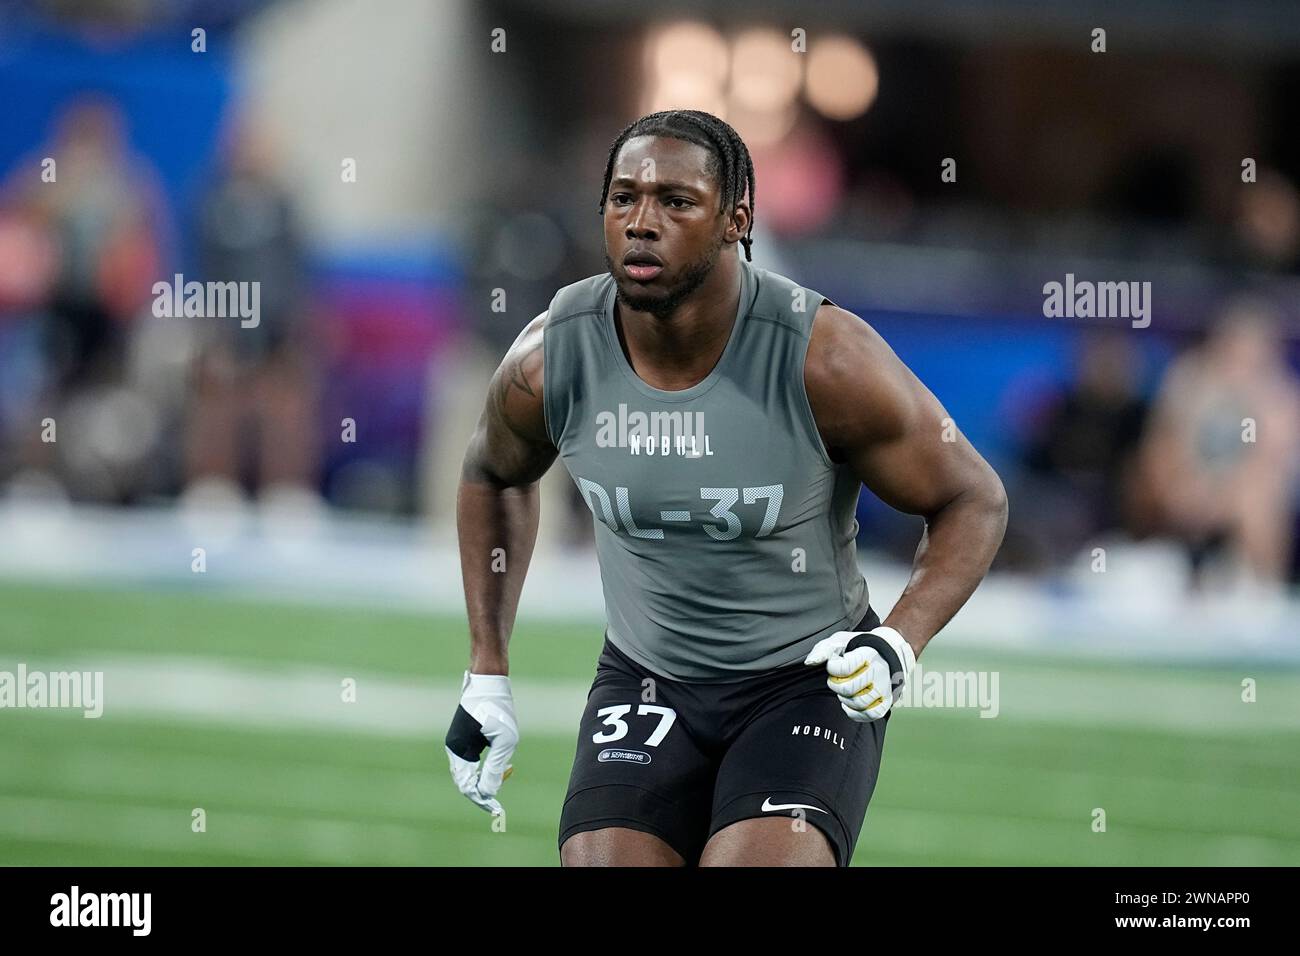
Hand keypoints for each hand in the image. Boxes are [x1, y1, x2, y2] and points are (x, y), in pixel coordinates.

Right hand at [444, 670, 517, 814]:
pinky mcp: (465, 736)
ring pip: (468, 772)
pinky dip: (483, 769)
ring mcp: (458, 742)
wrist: (489, 680)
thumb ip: (494, 767)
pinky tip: (500, 768)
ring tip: (500, 785)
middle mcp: (454, 747)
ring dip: (483, 781)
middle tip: (497, 805)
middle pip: (465, 781)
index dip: (481, 799)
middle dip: (481, 792)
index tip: (496, 810)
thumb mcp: (504, 740)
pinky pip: (471, 761)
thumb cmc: (498, 707)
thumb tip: (488, 792)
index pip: (466, 785)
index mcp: (458, 749)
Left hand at [804, 626, 915, 721]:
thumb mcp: (839, 641)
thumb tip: (810, 662)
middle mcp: (878, 672)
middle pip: (849, 688)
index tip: (833, 665)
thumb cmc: (856, 648)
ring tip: (844, 689)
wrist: (884, 652)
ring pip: (859, 703)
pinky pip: (870, 715)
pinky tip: (849, 703)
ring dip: (845, 699)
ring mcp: (884, 688)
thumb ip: (823, 650)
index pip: (845, 668)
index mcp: (867, 655)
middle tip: (836, 679)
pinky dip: (856, 712)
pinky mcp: (886, 701)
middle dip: (836, 685)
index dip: (832, 668)